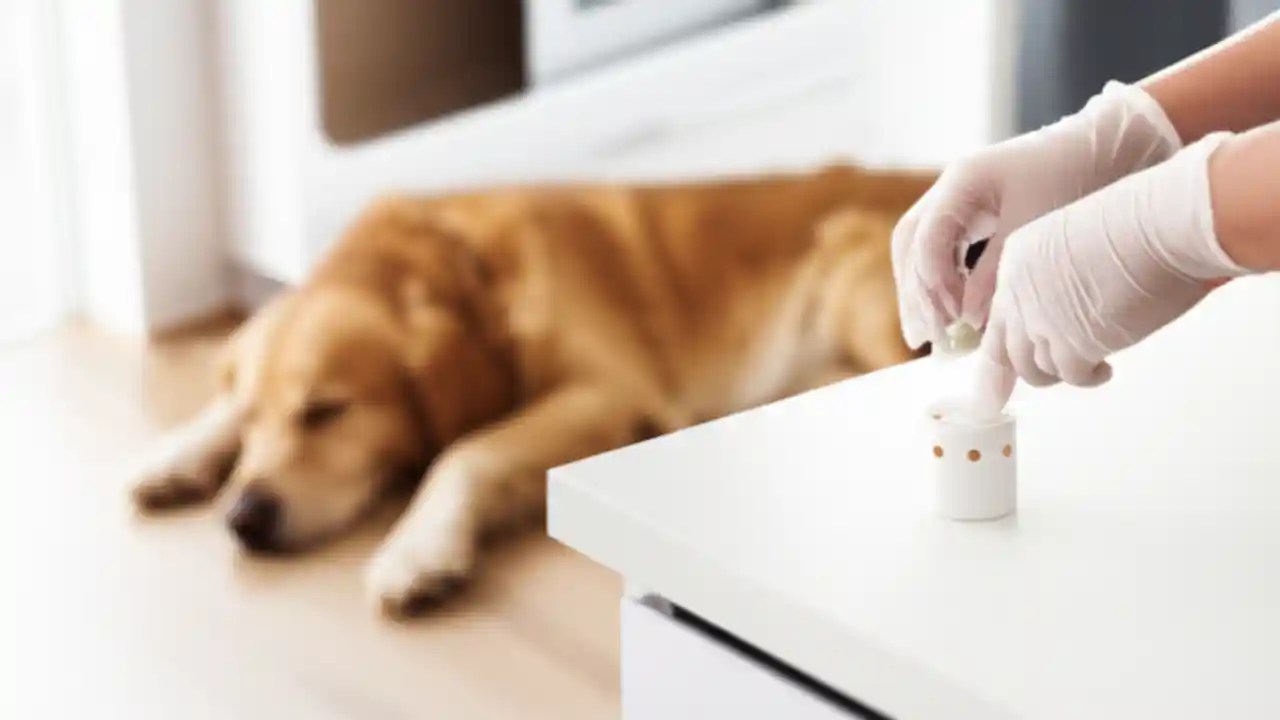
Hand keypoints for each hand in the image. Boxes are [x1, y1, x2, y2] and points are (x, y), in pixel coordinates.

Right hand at [893, 82, 1181, 348]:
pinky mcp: (975, 212)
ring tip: (931, 332)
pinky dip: (943, 280)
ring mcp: (959, 199)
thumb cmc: (1073, 175)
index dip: (932, 283)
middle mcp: (951, 188)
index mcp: (960, 181)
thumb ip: (994, 274)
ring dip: (922, 289)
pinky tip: (953, 308)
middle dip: (914, 291)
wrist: (1107, 145)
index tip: (951, 319)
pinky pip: (943, 249)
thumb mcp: (1033, 226)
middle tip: (924, 336)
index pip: (925, 238)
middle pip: (909, 243)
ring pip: (920, 247)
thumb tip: (967, 319)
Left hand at [973, 133, 1248, 414]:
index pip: (998, 314)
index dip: (999, 344)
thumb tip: (1067, 313)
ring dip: (1059, 372)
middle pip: (1006, 350)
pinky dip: (1088, 378)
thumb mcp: (1078, 241)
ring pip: (1035, 369)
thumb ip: (1060, 278)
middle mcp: (1021, 291)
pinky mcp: (1075, 344)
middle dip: (1010, 376)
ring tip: (1086, 366)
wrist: (1166, 224)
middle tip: (1009, 395)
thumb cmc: (1140, 222)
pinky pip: (1071, 376)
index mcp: (1018, 259)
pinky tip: (1105, 370)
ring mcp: (1043, 320)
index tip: (991, 372)